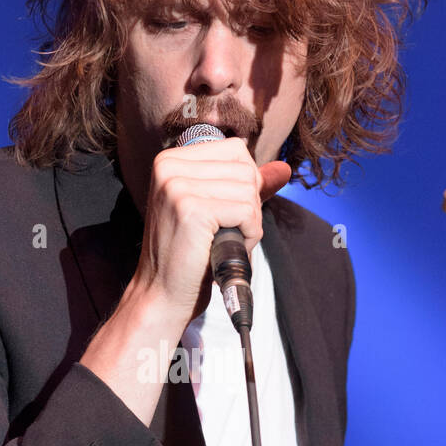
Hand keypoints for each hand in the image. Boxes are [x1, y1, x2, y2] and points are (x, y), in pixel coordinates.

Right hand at [134, 136, 291, 321]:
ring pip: (248, 190)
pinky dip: (248, 234)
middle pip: (244, 169)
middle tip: (229, 233)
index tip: (228, 213)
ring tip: (227, 242)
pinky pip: (245, 211)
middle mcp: (169, 166)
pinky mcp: (191, 209)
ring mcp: (177, 186)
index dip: (245, 184)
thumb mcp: (215, 211)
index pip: (235, 150)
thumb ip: (247, 185)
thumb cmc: (188, 257)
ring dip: (249, 222)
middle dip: (249, 204)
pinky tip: (229, 248)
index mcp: (171, 160)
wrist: (162, 295)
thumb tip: (283, 169)